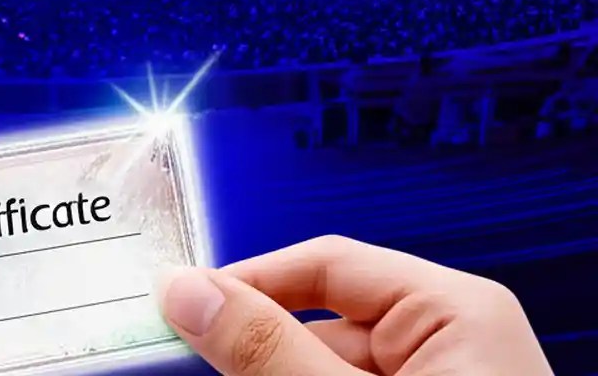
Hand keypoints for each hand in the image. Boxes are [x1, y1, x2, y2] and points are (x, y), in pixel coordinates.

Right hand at [157, 236, 552, 374]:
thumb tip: (190, 292)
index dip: (246, 281)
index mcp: (452, 314)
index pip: (324, 266)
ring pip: (323, 372)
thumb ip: (266, 350)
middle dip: (255, 354)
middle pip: (319, 325)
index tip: (179, 308)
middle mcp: (449, 348)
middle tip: (189, 368)